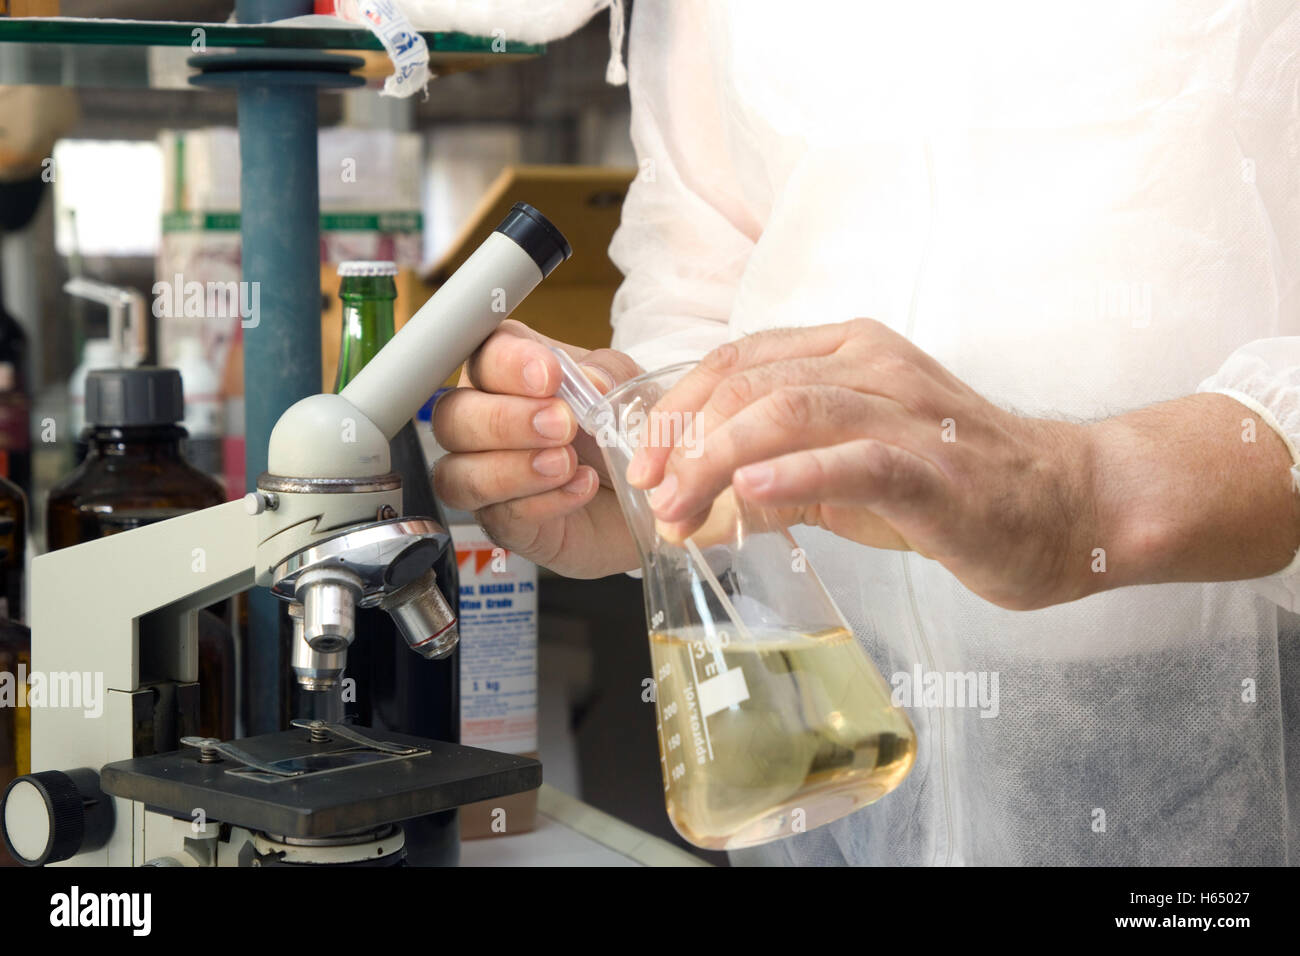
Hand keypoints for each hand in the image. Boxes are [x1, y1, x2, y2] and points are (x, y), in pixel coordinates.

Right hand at [431, 320, 643, 577]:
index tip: (550, 376)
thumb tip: (591, 379)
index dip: (507, 364)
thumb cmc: (621, 431)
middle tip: (561, 424)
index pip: (481, 357)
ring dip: (512, 469)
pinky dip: (542, 503)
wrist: (650, 492)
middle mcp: (483, 423)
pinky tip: (580, 487)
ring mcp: (486, 477)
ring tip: (566, 463)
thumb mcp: (626, 388)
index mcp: (507, 373)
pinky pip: (499, 516)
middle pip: (452, 417)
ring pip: (457, 475)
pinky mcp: (504, 523)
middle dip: (505, 420)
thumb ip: (608, 374)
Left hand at [625, 319, 1094, 609]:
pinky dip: (793, 475)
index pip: (738, 361)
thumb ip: (782, 472)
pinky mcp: (934, 466)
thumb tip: (704, 500)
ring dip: (717, 461)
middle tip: (656, 500)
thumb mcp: (852, 471)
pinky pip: (853, 460)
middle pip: (749, 384)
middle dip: (684, 443)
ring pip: (787, 411)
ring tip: (680, 508)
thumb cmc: (958, 485)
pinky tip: (748, 496)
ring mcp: (906, 411)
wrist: (1072, 505)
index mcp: (851, 351)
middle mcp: (873, 365)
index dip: (677, 409)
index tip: (645, 464)